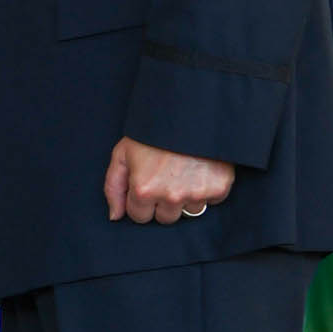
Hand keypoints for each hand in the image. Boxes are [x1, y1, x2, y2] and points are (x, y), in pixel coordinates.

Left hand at [104, 136, 234, 223]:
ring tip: (184, 172)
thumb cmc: (152, 134)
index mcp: (144, 190)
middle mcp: (170, 196)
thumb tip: (115, 217)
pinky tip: (200, 171)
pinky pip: (211, 201)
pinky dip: (206, 190)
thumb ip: (113, 188)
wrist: (190, 113)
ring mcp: (196, 193)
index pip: (139, 217)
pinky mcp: (219, 188)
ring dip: (186, 198)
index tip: (146, 185)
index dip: (141, 201)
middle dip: (162, 203)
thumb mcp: (122, 155)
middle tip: (165, 179)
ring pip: (189, 212)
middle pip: (165, 219)